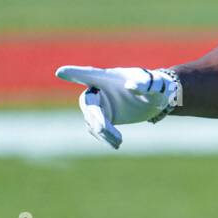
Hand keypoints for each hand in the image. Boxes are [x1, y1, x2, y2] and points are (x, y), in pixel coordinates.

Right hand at [54, 65, 180, 148]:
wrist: (156, 99)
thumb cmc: (156, 86)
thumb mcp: (155, 85)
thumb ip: (145, 84)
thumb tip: (130, 86)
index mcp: (108, 77)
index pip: (88, 74)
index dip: (74, 73)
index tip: (60, 72)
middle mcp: (99, 89)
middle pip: (88, 103)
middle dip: (94, 116)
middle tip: (104, 129)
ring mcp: (99, 104)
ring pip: (91, 120)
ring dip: (102, 131)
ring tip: (118, 141)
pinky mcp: (103, 118)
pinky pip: (96, 129)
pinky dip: (104, 137)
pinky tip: (116, 144)